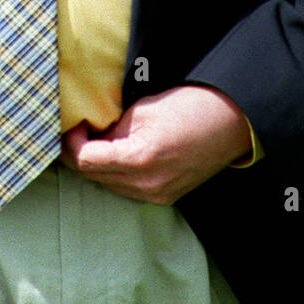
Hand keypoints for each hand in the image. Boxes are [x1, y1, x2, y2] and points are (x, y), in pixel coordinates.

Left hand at [60, 85, 252, 204]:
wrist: (232, 122)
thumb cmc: (190, 106)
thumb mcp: (143, 108)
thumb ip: (113, 127)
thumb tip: (93, 137)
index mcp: (140, 160)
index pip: (87, 160)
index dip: (72, 142)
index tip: (72, 124)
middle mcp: (147, 186)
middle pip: (94, 177)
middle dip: (80, 154)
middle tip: (80, 129)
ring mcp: (158, 196)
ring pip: (109, 185)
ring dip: (97, 165)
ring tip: (98, 139)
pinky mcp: (166, 197)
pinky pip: (128, 189)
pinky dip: (116, 172)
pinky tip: (118, 152)